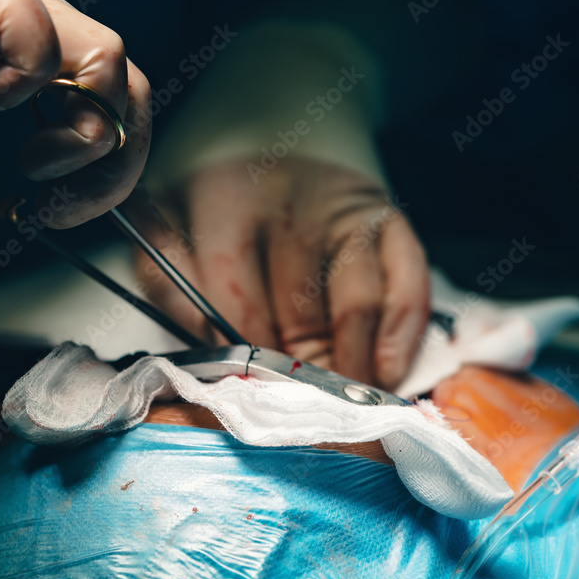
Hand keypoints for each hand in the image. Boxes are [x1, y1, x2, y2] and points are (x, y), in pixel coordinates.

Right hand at [0, 0, 151, 280]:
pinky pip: (36, 26)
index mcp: (25, 59)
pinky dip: (29, 75)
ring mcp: (7, 4)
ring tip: (30, 160)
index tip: (55, 209)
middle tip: (53, 200)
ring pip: (110, 59)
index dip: (107, 171)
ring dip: (82, 132)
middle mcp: (33, 26)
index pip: (115, 110)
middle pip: (130, 92)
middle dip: (111, 166)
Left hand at [138, 158, 429, 389]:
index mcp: (227, 196)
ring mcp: (350, 213)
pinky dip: (398, 344)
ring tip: (334, 405)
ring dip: (348, 367)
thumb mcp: (169, 238)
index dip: (244, 352)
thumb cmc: (214, 219)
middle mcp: (296, 199)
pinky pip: (409, 293)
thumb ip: (169, 288)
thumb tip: (199, 354)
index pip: (235, 289)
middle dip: (298, 371)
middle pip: (300, 307)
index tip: (249, 393)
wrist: (266, 166)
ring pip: (357, 305)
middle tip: (294, 412)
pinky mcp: (393, 225)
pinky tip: (382, 375)